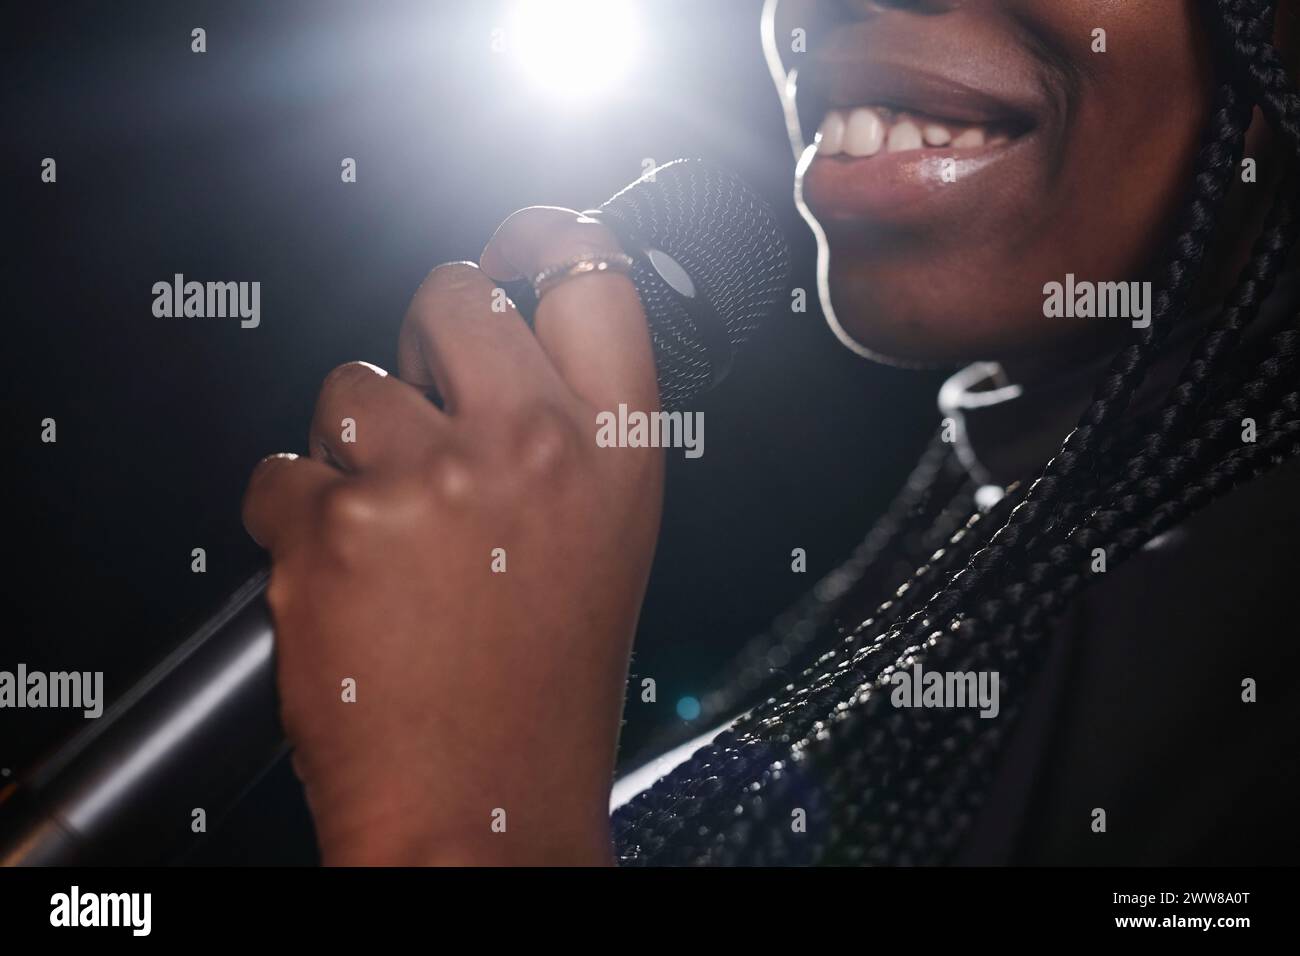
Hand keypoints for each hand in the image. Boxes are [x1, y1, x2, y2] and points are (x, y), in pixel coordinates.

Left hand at [241, 209, 662, 864]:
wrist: (481, 812)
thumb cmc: (543, 693)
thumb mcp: (606, 545)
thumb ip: (570, 436)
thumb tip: (507, 348)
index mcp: (613, 456)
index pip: (590, 279)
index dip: (546, 239)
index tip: (517, 241)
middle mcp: (528, 449)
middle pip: (455, 294)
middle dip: (426, 334)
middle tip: (427, 406)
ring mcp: (426, 482)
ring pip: (350, 385)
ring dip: (354, 441)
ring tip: (389, 525)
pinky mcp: (331, 527)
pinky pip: (281, 469)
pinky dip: (295, 513)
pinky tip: (344, 571)